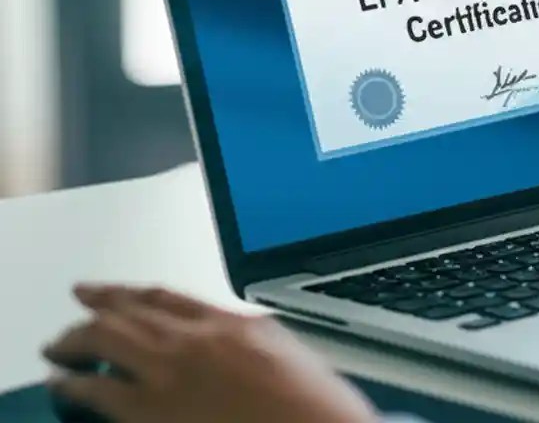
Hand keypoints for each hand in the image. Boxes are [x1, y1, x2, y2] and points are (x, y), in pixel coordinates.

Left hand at [42, 284, 377, 422]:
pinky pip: (94, 387)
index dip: (133, 292)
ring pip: (104, 339)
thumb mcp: (290, 357)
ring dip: (74, 339)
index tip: (114, 291)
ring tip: (59, 346)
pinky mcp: (149, 410)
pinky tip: (62, 383)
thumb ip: (252, 343)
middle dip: (96, 307)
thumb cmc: (315, 408)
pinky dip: (70, 382)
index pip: (168, 298)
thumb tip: (234, 346)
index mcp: (233, 325)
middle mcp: (196, 341)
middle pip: (130, 311)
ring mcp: (170, 373)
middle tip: (77, 306)